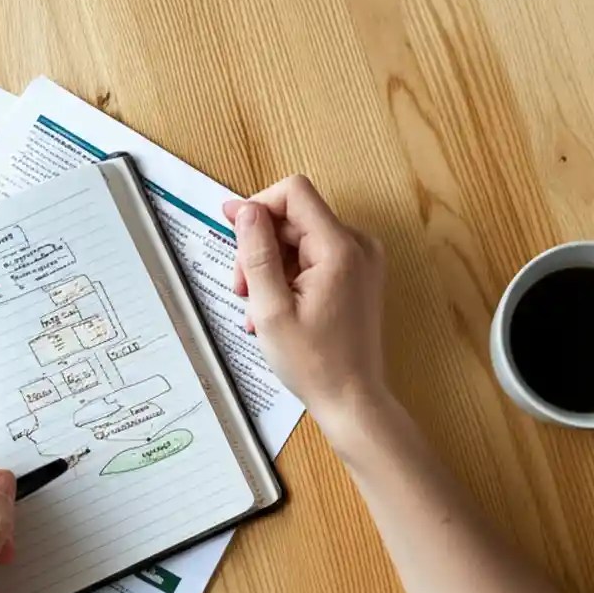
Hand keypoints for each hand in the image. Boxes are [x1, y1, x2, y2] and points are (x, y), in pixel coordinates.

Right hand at [223, 175, 386, 430]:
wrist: (352, 400)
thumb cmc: (313, 363)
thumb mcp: (271, 309)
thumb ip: (256, 254)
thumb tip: (244, 210)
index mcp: (339, 248)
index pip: (293, 192)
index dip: (257, 206)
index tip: (232, 232)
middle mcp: (357, 245)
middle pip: (294, 217)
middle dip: (259, 247)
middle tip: (241, 290)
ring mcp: (361, 260)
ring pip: (299, 238)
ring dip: (270, 267)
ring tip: (256, 309)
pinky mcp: (357, 275)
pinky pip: (313, 257)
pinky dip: (288, 276)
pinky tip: (274, 309)